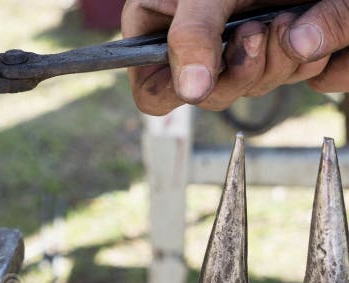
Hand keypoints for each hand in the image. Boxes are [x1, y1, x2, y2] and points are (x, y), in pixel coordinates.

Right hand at [122, 0, 348, 115]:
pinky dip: (295, 58)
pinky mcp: (267, 51)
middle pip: (208, 97)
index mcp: (155, 38)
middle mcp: (191, 53)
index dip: (175, 93)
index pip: (152, 93)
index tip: (205, 75)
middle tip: (254, 31)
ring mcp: (231, 54)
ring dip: (271, 64)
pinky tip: (294, 23)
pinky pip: (283, 76)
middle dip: (237, 73)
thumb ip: (192, 36)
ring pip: (248, 89)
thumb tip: (192, 93)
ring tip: (280, 20)